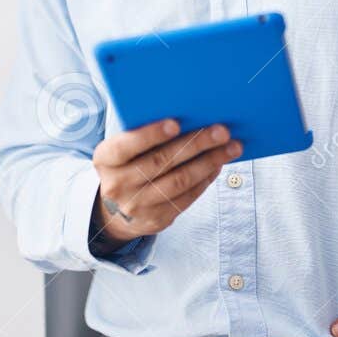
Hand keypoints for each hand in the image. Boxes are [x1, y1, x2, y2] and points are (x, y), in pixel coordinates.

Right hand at [91, 118, 240, 245]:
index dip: (150, 135)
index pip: (126, 146)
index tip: (175, 123)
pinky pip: (187, 197)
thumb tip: (188, 117)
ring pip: (179, 181)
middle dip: (195, 144)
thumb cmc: (125, 166)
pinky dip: (206, 178)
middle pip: (161, 162)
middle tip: (221, 131)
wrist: (113, 211)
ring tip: (231, 147)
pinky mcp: (157, 220)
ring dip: (209, 162)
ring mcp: (137, 206)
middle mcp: (118, 184)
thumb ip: (142, 135)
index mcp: (105, 159)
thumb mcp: (121, 150)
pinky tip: (218, 163)